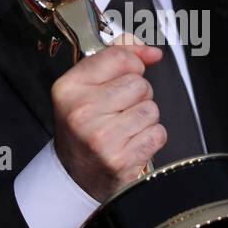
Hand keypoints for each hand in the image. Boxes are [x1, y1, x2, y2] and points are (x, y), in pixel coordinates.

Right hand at [52, 38, 165, 201]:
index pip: (118, 57)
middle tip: (118, 110)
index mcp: (69, 88)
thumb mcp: (86, 88)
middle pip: (139, 84)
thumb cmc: (84, 127)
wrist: (75, 175)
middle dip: (137, 96)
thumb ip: (117, 59)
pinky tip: (131, 143)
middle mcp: (82, 112)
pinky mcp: (121, 159)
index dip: (132, 64)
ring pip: (151, 109)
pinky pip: (158, 133)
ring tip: (124, 128)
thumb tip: (152, 53)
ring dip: (144, 118)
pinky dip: (150, 138)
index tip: (128, 73)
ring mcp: (101, 138)